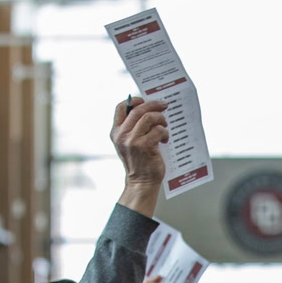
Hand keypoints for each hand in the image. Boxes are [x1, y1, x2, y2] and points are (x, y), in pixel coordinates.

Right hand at [110, 97, 168, 215]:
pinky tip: (165, 139)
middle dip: (153, 104)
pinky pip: (158, 130)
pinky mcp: (145, 146)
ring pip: (149, 117)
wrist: (141, 182)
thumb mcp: (129, 143)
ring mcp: (133, 141)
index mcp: (116, 132)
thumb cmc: (139, 162)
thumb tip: (147, 110)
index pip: (121, 108)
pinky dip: (164, 132)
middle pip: (138, 110)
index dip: (134, 100)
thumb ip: (133, 128)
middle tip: (164, 105)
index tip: (145, 101)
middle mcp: (122, 135)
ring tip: (164, 125)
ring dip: (161, 119)